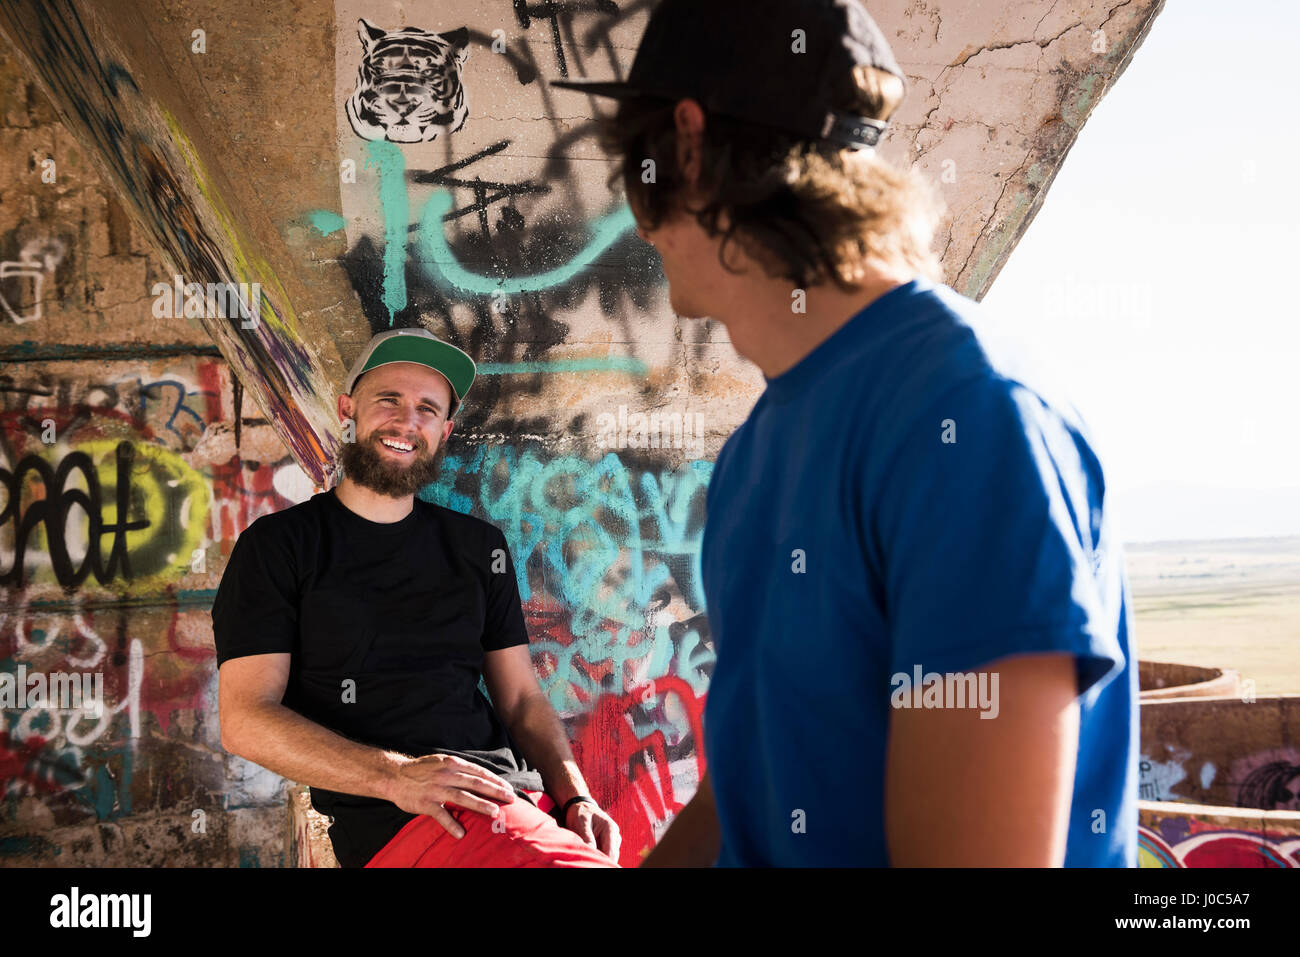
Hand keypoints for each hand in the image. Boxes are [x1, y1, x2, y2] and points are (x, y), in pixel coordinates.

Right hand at [387, 753, 515, 838]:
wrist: (395, 776)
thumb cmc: (423, 770)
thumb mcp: (442, 762)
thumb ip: (460, 769)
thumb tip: (481, 777)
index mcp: (452, 763)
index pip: (479, 772)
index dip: (495, 780)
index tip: (508, 788)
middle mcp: (446, 774)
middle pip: (475, 783)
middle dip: (495, 791)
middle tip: (510, 798)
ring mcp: (436, 789)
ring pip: (462, 797)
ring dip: (480, 805)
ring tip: (494, 812)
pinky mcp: (425, 803)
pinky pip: (441, 815)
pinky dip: (451, 824)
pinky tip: (461, 833)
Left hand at [563, 800, 620, 860]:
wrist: (580, 806)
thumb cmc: (580, 813)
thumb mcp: (581, 824)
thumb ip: (587, 838)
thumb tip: (592, 852)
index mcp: (610, 829)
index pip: (611, 852)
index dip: (603, 862)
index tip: (592, 865)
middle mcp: (615, 834)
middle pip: (612, 856)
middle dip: (601, 861)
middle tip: (588, 863)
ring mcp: (613, 839)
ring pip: (610, 856)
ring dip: (600, 858)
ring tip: (587, 856)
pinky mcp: (609, 842)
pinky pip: (606, 853)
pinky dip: (599, 856)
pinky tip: (590, 854)